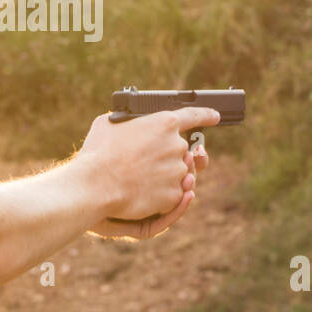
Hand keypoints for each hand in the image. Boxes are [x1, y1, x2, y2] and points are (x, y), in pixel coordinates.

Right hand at [76, 107, 218, 239]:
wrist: (96, 185)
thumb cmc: (98, 152)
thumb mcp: (109, 124)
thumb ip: (127, 121)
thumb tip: (127, 123)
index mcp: (164, 123)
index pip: (194, 115)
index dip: (206, 116)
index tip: (215, 117)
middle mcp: (177, 146)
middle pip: (182, 150)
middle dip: (168, 156)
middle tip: (147, 163)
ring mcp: (178, 171)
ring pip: (179, 174)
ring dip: (164, 176)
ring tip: (140, 179)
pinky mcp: (174, 195)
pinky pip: (173, 194)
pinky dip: (160, 195)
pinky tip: (142, 193)